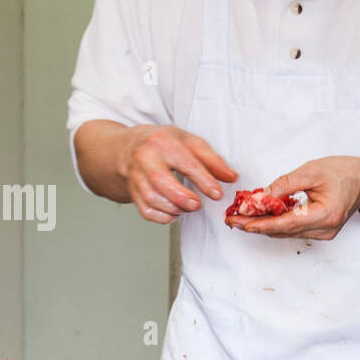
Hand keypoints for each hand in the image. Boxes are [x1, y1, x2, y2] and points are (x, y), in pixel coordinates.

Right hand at [122, 125, 237, 223]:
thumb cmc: (162, 144)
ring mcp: (135, 176)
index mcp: (162, 142)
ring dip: (174, 208)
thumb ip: (211, 159)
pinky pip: (146, 211)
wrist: (129, 147)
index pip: (185, 163)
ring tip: (188, 207)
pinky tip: (174, 212)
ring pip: (152, 199)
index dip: (204, 181)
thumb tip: (230, 177)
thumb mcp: (189, 142)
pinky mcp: (132, 192)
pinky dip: (163, 217)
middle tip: (197, 205)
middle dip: (182, 198)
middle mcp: (145, 158)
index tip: (217, 194)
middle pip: (161, 182)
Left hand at [229, 155, 359, 240]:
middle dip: (254, 225)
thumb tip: (260, 196)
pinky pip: (292, 229)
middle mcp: (324, 230)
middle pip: (282, 231)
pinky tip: (259, 216)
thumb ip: (285, 185)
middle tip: (231, 218)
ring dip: (262, 225)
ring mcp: (323, 233)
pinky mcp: (320, 231)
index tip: (239, 221)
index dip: (259, 224)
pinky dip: (275, 223)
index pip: (285, 224)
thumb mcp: (312, 171)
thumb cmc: (344, 171)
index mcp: (325, 215)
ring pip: (285, 232)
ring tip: (239, 217)